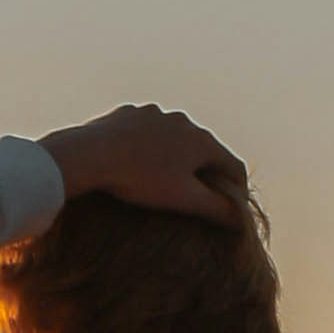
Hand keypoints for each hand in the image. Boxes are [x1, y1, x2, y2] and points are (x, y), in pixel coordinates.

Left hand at [39, 104, 248, 220]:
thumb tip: (242, 219)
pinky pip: (147, 131)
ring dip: (177, 157)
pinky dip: (150, 146)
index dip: (238, 190)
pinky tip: (137, 161)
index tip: (233, 208)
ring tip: (167, 178)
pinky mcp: (129, 113)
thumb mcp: (184, 200)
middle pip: (205, 150)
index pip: (234, 166)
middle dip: (207, 172)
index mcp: (202, 140)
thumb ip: (217, 209)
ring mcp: (154, 114)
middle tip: (201, 195)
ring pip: (175, 138)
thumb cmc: (141, 179)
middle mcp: (183, 120)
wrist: (91, 154)